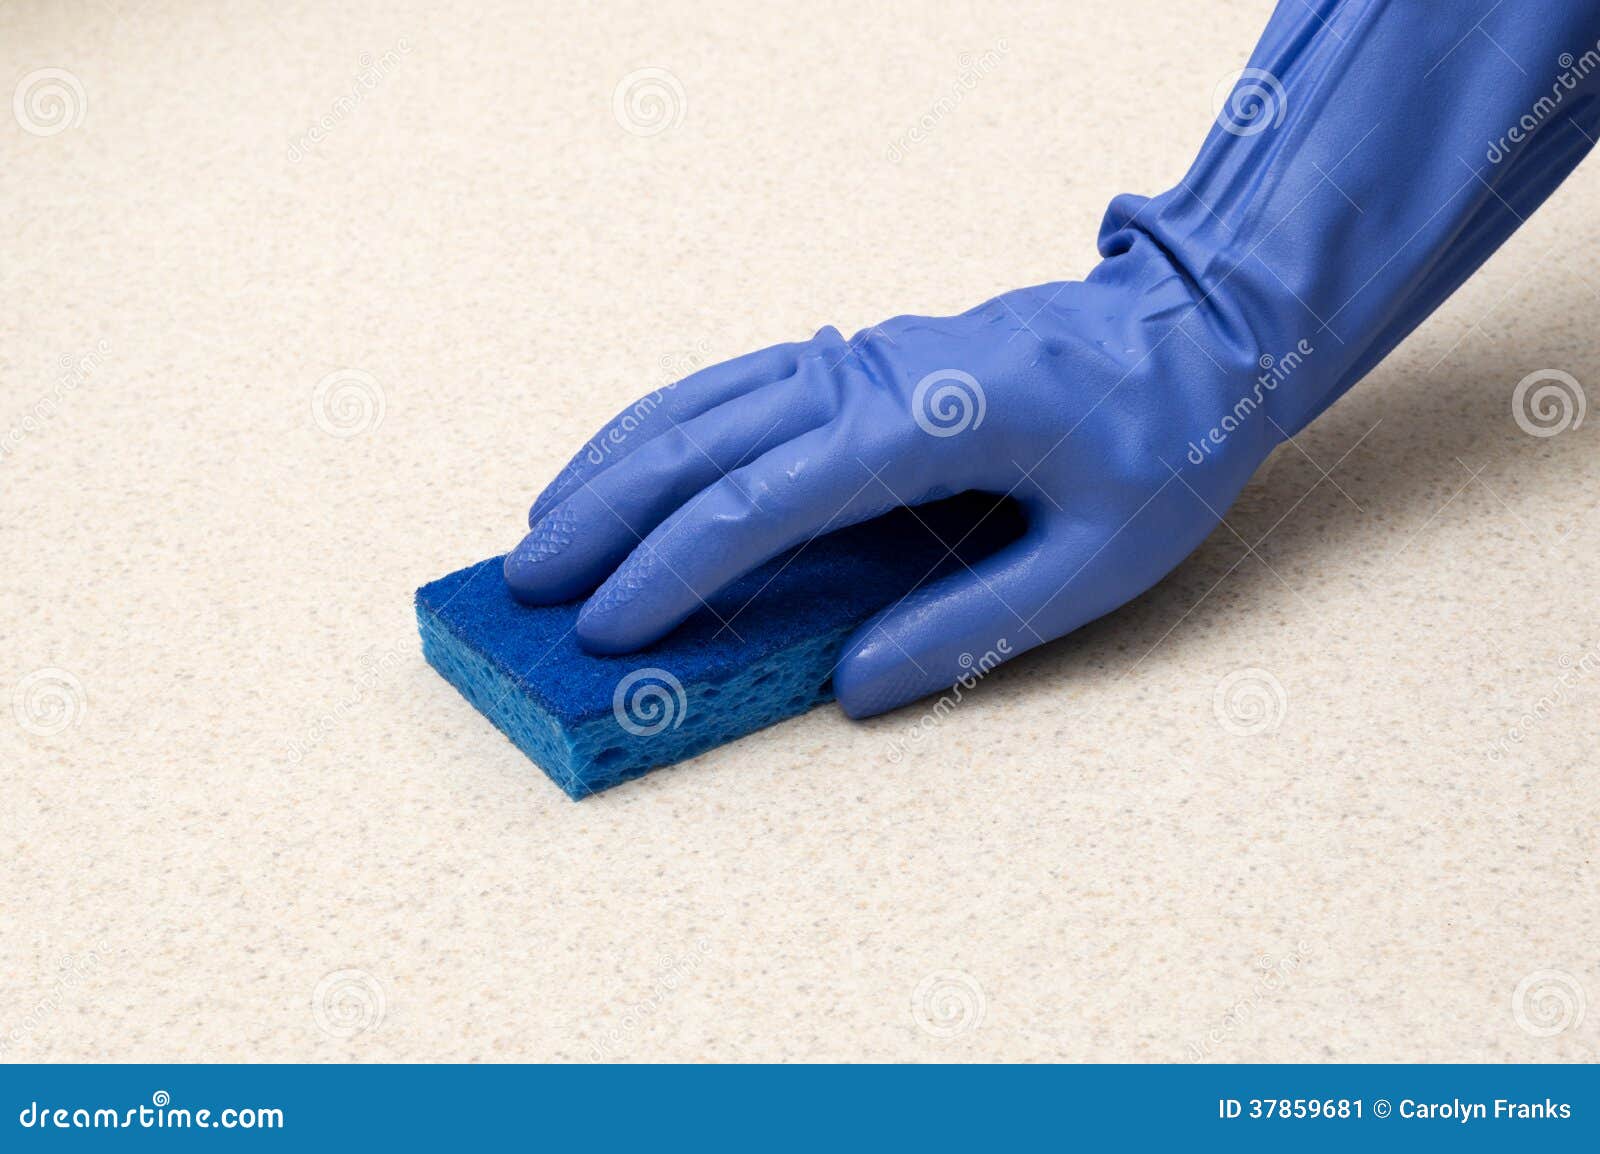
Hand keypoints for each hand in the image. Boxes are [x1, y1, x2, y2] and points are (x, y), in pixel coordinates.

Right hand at [505, 243, 1274, 717]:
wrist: (1195, 332)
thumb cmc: (1161, 445)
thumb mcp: (1096, 561)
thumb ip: (970, 628)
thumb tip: (849, 687)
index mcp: (929, 422)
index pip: (768, 498)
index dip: (678, 564)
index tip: (609, 624)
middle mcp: (873, 375)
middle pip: (707, 440)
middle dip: (608, 513)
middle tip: (526, 580)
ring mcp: (860, 354)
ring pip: (706, 398)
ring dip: (616, 459)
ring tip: (541, 520)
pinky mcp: (859, 356)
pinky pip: (738, 382)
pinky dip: (666, 421)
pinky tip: (626, 460)